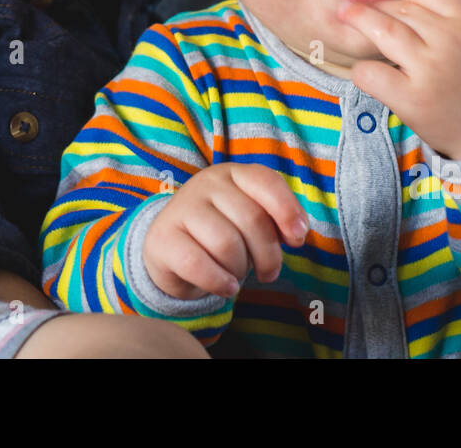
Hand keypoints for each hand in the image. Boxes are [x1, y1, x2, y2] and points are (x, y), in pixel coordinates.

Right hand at [143, 163, 308, 299]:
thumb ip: (276, 219)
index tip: (298, 240)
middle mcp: (206, 184)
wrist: (170, 247)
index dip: (288, 211)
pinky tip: (226, 287)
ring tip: (237, 274)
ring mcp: (182, 208)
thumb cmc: (221, 231)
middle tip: (269, 272)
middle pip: (252, 220)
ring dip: (240, 269)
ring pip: (227, 245)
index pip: (266, 182)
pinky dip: (219, 282)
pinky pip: (198, 265)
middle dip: (268, 255)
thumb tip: (297, 233)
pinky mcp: (162, 238)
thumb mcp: (250, 217)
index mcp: (233, 173)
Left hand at [336, 0, 460, 161]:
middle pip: (400, 8)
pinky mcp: (412, 99)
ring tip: (344, 15)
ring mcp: (430, 69)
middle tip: (357, 10)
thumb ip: (448, 13)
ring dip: (358, 20)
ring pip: (382, 30)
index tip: (403, 9)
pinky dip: (362, 71)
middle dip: (377, 8)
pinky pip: (369, 72)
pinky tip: (368, 74)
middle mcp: (451, 41)